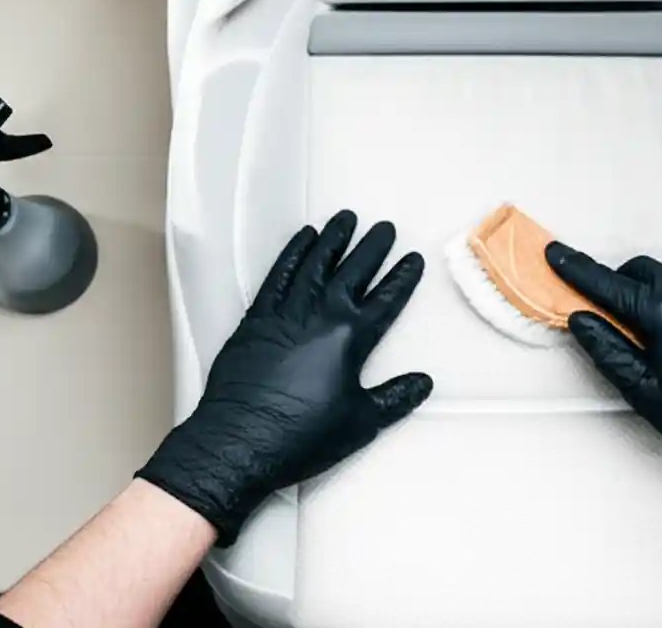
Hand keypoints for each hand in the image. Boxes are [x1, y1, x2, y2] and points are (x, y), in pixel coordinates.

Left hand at [138, 211, 431, 544]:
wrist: (239, 443)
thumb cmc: (302, 437)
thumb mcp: (361, 423)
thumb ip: (394, 398)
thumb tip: (422, 382)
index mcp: (350, 339)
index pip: (385, 299)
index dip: (401, 278)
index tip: (412, 260)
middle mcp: (320, 316)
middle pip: (352, 272)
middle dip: (372, 248)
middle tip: (385, 228)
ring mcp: (285, 313)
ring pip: (314, 264)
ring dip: (333, 240)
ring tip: (346, 219)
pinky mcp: (257, 318)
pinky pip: (278, 275)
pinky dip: (292, 254)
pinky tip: (303, 239)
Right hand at [546, 242, 661, 554]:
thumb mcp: (645, 393)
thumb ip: (608, 350)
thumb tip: (580, 320)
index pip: (609, 285)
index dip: (578, 270)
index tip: (555, 253)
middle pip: (642, 272)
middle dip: (617, 284)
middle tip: (605, 316)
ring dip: (650, 298)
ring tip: (651, 344)